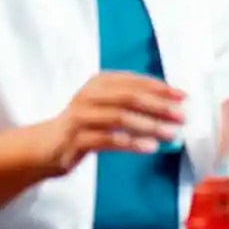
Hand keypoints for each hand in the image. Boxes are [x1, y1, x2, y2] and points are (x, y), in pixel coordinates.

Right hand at [41, 72, 184, 175]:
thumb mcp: (107, 108)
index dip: (161, 88)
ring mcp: (81, 116)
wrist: (44, 147)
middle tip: (182, 116)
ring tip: (171, 134)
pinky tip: (150, 147)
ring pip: (120, 117)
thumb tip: (171, 109)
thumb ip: (132, 105)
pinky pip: (108, 140)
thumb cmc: (84, 126)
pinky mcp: (75, 139)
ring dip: (149, 126)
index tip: (183, 97)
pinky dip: (131, 143)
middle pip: (130, 97)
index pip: (136, 81)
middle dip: (159, 106)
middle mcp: (90, 95)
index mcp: (100, 83)